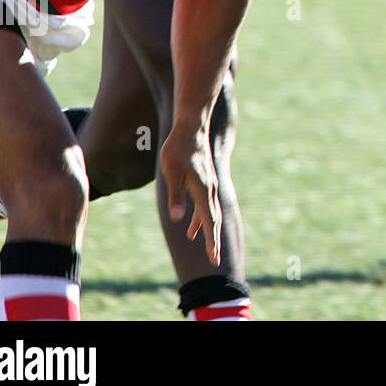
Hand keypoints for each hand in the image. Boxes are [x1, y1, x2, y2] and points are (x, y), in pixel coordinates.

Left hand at [161, 123, 221, 265]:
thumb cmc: (177, 148)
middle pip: (213, 219)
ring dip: (205, 229)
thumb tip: (177, 219)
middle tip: (214, 260)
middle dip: (212, 240)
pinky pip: (205, 203)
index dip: (210, 241)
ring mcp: (209, 183)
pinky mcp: (205, 179)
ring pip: (210, 212)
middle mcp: (209, 188)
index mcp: (203, 189)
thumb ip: (175, 196)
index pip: (209, 221)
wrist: (192, 125)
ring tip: (200, 245)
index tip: (214, 258)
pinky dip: (200, 217)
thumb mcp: (171, 172)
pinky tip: (190, 225)